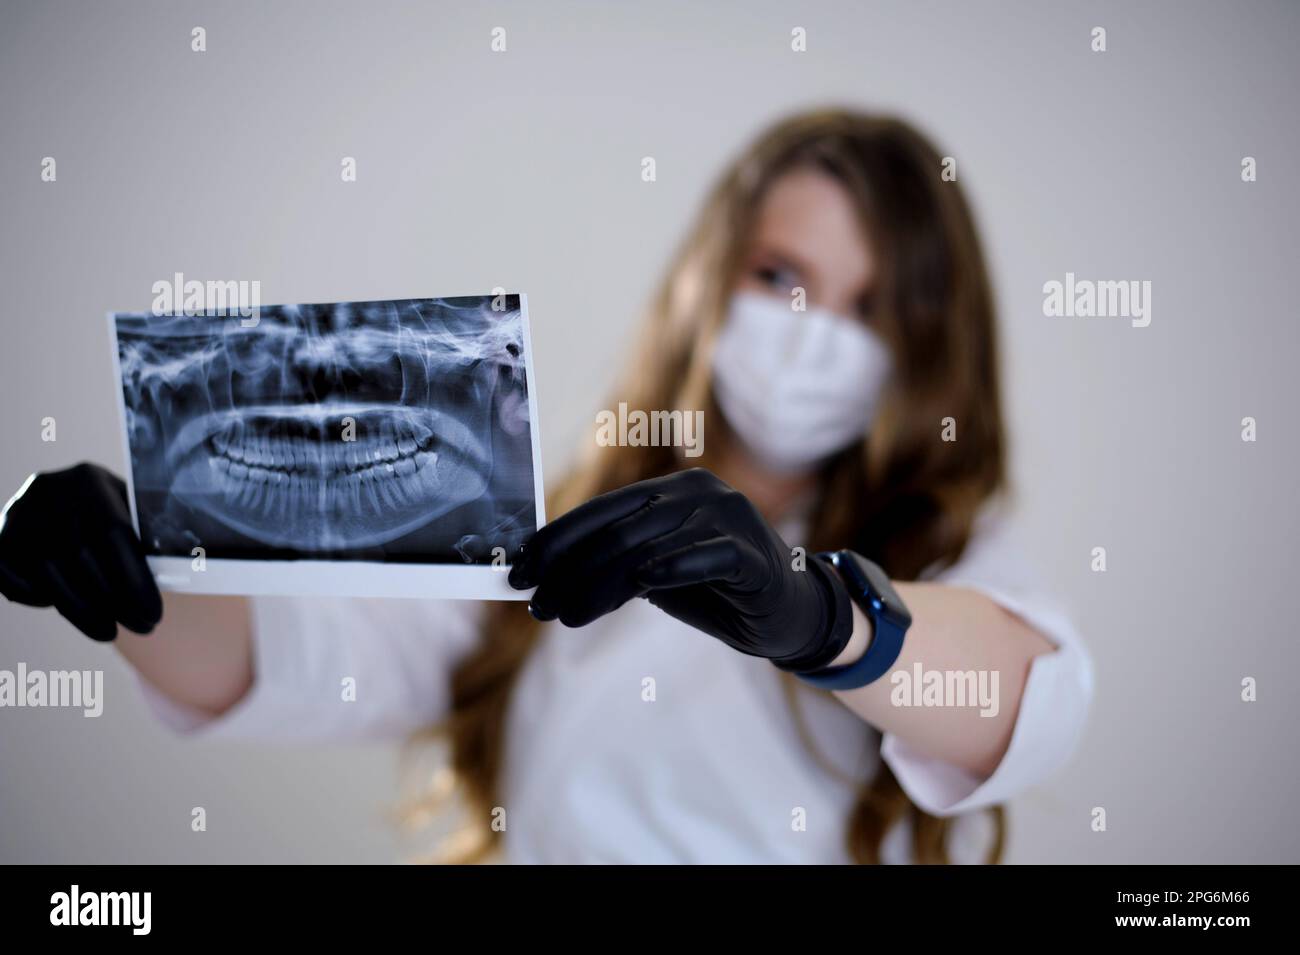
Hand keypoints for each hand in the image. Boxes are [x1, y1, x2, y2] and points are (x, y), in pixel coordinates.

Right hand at [0, 462, 162, 641]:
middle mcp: (47, 493)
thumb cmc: (112, 510)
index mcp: (89, 479)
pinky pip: (14, 581)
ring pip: (48, 576)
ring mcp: (16, 517)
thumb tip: (185, 567)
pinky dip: (38, 599)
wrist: (58, 495)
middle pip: (82, 559)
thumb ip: (151, 532)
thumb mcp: (131, 508)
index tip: (154, 614)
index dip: (134, 581)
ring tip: (110, 631)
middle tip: (142, 627)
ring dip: (83, 612)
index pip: (113, 535)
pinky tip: (66, 606)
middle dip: (115, 601)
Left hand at [507, 468, 852, 671]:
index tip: (518, 573)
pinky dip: (670, 570)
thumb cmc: (717, 592)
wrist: (789, 615)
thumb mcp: (657, 577)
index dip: (555, 541)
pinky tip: (639, 588)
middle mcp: (697, 492)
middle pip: (616, 529)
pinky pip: (704, 557)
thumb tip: (548, 581)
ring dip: (597, 585)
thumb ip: (615, 569)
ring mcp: (728, 517)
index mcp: (670, 491)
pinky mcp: (752, 553)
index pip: (600, 511)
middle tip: (536, 606)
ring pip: (647, 547)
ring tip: (566, 616)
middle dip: (567, 570)